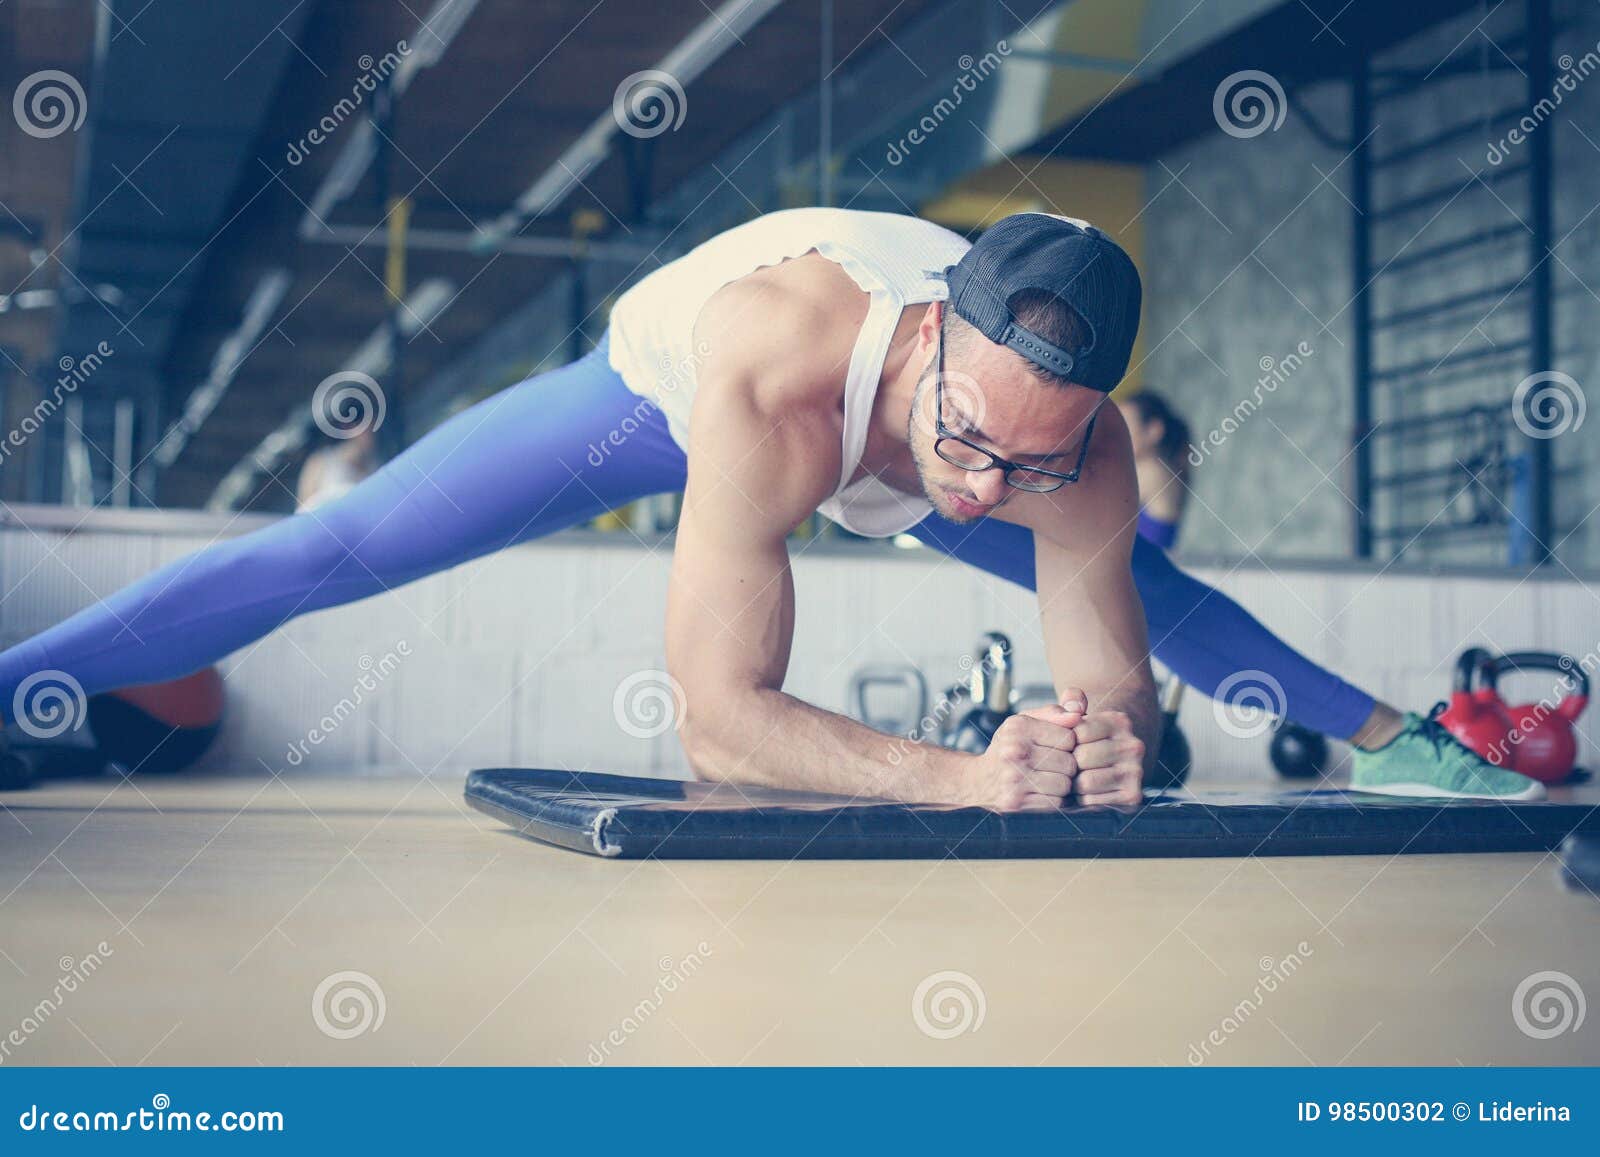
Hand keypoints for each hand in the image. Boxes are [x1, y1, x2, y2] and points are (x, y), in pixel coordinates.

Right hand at [961, 701, 1081, 810]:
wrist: (976, 782)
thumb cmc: (1008, 750)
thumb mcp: (1025, 722)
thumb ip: (1055, 712)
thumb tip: (1079, 712)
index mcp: (1019, 727)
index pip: (1070, 737)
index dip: (1066, 745)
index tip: (1052, 748)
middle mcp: (1014, 752)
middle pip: (1070, 763)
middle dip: (1065, 767)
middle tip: (1048, 767)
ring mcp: (1014, 779)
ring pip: (1065, 785)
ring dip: (1060, 785)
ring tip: (1044, 780)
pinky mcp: (1016, 803)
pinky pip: (1055, 804)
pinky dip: (1052, 800)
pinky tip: (1038, 793)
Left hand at [1069, 693, 1144, 806]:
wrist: (1111, 759)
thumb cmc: (1086, 736)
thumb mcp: (1078, 712)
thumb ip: (1072, 700)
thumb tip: (1075, 708)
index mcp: (1120, 722)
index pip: (1078, 733)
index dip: (1066, 741)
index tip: (1070, 743)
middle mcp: (1133, 746)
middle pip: (1082, 758)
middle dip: (1069, 763)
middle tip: (1071, 764)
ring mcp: (1136, 772)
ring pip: (1086, 782)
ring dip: (1074, 783)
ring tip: (1077, 777)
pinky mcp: (1133, 797)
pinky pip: (1092, 803)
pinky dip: (1082, 800)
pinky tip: (1085, 792)